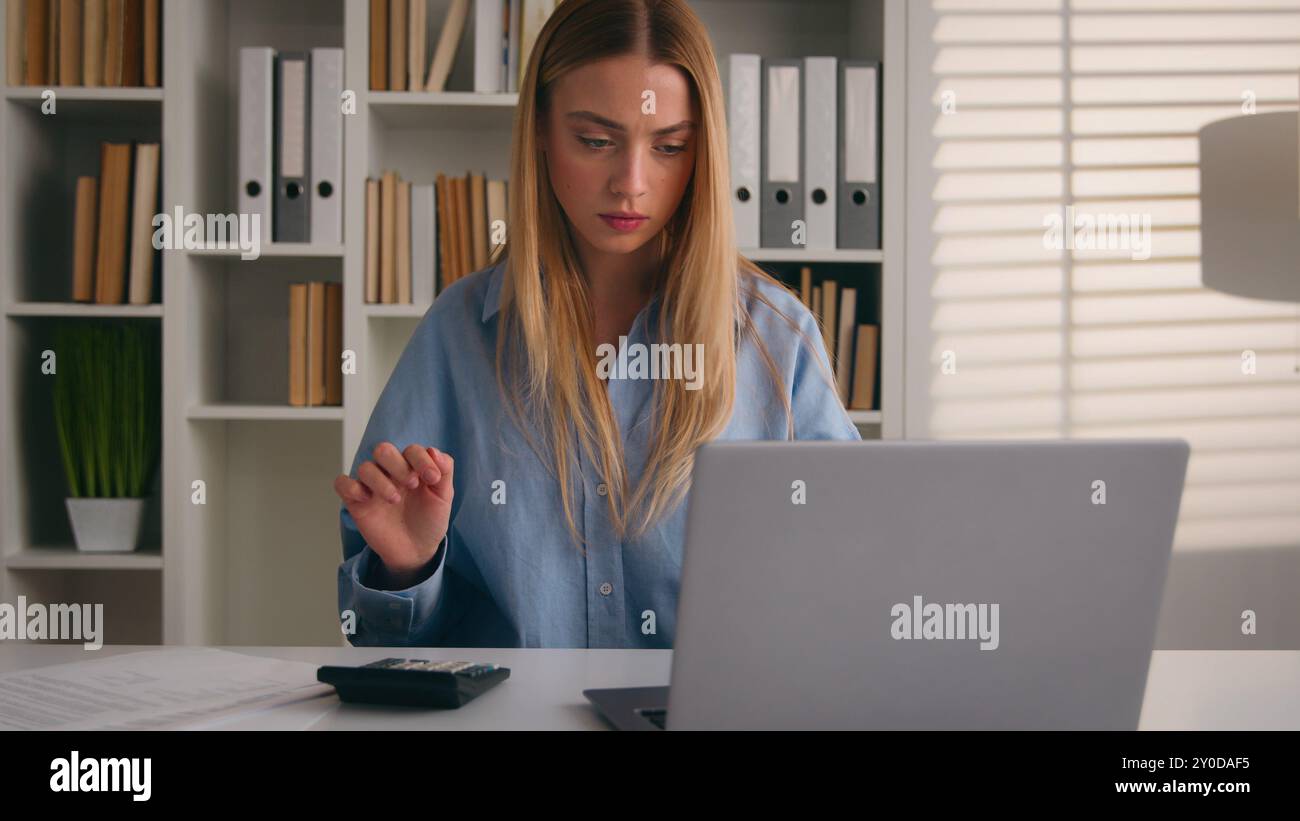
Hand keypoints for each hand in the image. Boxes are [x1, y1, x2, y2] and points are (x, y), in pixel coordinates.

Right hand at [334, 442, 453, 587]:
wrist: (416, 551)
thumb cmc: (429, 521)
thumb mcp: (444, 497)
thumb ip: (444, 471)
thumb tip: (433, 451)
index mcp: (411, 467)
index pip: (411, 450)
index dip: (421, 459)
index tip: (432, 478)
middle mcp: (390, 473)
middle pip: (383, 450)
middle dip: (398, 464)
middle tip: (412, 484)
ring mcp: (372, 486)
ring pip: (365, 467)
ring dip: (380, 480)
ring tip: (395, 500)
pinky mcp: (356, 502)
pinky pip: (342, 484)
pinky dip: (351, 487)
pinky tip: (367, 499)